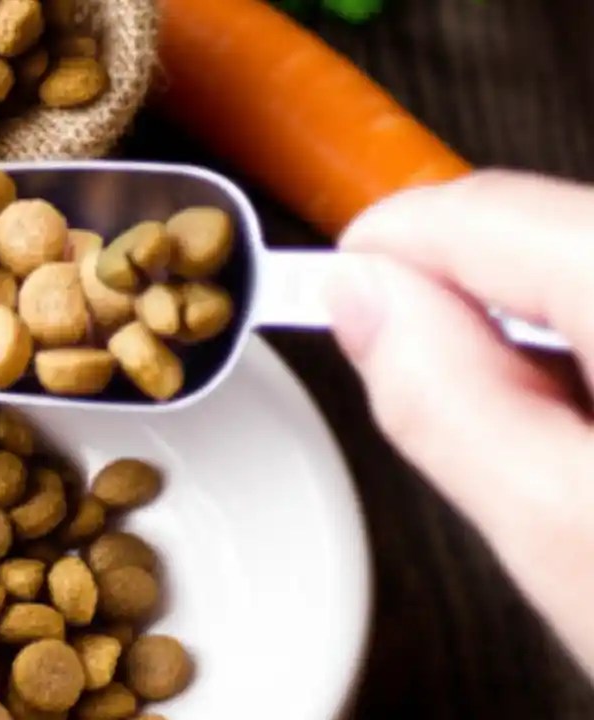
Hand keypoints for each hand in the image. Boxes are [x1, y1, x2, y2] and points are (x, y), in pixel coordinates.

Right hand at [324, 169, 593, 675]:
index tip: (339, 294)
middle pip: (546, 240)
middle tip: (462, 426)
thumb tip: (367, 303)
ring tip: (568, 467)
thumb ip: (446, 400)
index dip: (386, 248)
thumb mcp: (567, 535)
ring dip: (547, 354)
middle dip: (469, 317)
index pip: (481, 215)